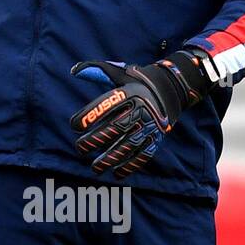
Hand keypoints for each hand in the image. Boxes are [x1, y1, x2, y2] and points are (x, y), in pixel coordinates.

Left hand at [69, 51, 211, 176]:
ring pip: (129, 145)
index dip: (89, 115)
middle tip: (79, 149)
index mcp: (130, 92)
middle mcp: (142, 109)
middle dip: (95, 140)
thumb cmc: (137, 82)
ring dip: (110, 159)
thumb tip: (74, 71)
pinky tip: (116, 173)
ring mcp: (150, 126)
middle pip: (116, 127)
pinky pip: (143, 155)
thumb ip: (96, 70)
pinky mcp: (157, 139)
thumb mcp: (119, 72)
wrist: (170, 90)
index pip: (106, 104)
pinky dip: (130, 166)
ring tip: (94, 168)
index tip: (74, 125)